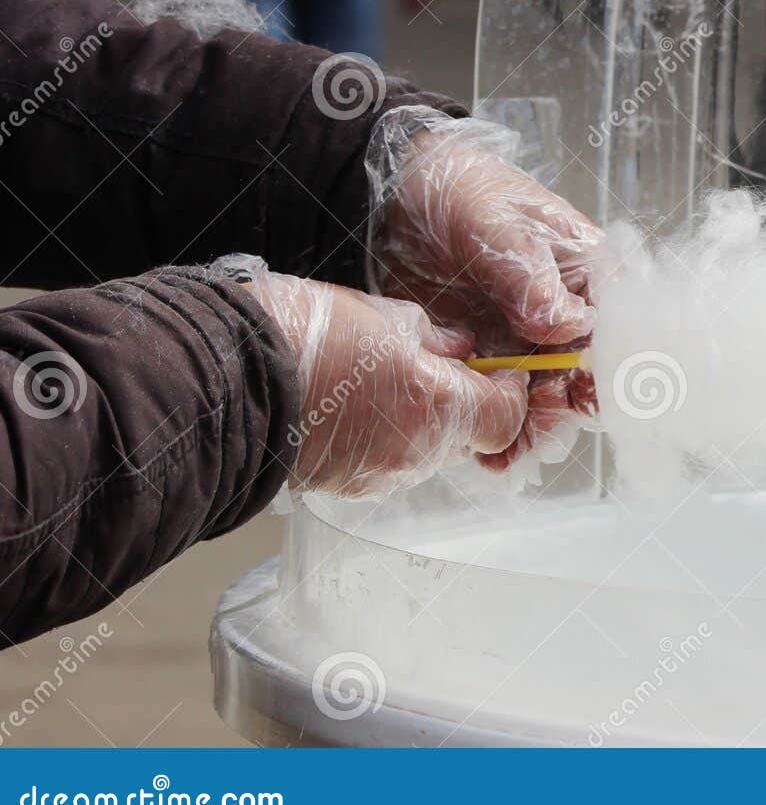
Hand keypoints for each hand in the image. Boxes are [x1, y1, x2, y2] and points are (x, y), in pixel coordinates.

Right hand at [223, 257, 529, 496]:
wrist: (220, 383)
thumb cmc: (302, 338)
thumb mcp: (381, 316)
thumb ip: (431, 336)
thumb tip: (458, 347)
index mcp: (435, 407)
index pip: (506, 418)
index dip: (507, 391)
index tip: (492, 367)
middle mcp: (414, 454)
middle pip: (467, 437)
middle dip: (461, 403)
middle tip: (431, 366)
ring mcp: (378, 477)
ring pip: (424, 452)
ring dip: (418, 422)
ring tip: (379, 383)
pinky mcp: (343, 488)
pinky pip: (384, 464)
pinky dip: (381, 438)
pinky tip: (350, 408)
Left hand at [369, 110, 604, 470]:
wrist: (391, 200)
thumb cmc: (458, 193)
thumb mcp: (495, 224)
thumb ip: (529, 275)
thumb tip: (568, 324)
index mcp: (586, 276)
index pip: (616, 332)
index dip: (606, 369)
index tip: (581, 393)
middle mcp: (564, 317)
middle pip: (583, 378)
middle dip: (563, 409)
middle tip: (532, 421)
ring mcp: (526, 343)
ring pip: (544, 401)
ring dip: (530, 431)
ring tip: (503, 450)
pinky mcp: (489, 361)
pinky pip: (501, 406)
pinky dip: (496, 433)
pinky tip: (485, 453)